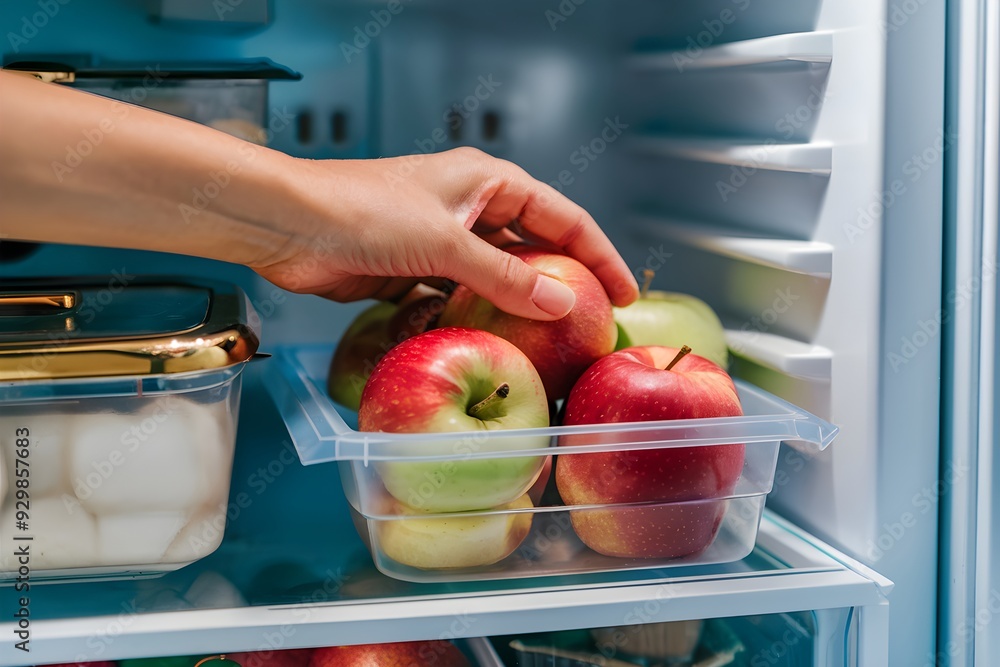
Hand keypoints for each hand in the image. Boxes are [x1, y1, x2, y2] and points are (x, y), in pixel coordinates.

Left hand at [251, 147, 638, 319]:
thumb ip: (506, 276)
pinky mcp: (415, 269)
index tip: (625, 296)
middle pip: (533, 247)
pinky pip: (460, 296)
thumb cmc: (363, 213)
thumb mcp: (446, 243)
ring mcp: (442, 239)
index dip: (598, 256)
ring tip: (551, 344)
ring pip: (496, 276)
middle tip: (593, 327)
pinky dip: (476, 316)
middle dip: (562, 284)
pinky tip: (493, 342)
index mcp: (488, 181)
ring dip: (517, 305)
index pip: (563, 218)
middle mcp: (470, 206)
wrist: (288, 224)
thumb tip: (563, 304)